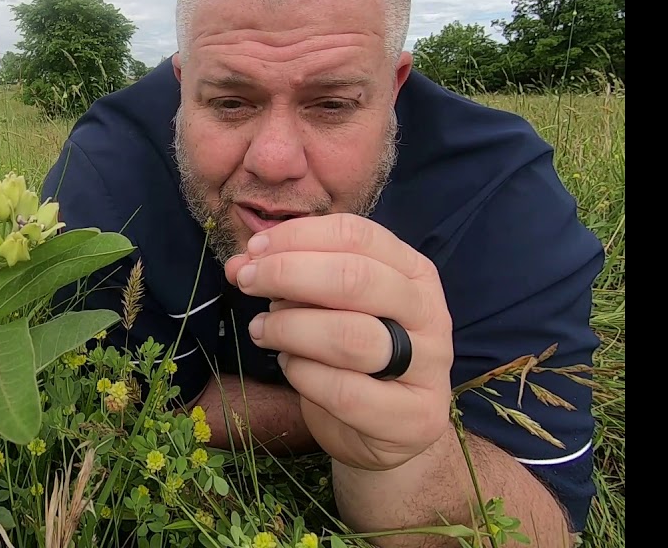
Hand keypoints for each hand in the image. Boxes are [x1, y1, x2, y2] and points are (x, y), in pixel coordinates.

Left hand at [223, 213, 453, 471]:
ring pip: (350, 336)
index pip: (358, 235)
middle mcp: (428, 313)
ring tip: (261, 330)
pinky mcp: (413, 419)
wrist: (388, 431)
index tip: (254, 250)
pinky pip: (345, 392)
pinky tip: (290, 366)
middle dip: (288, 273)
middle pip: (355, 278)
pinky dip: (304, 374)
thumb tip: (239, 262)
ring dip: (289, 327)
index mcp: (413, 272)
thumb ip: (290, 279)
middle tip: (246, 281)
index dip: (299, 236)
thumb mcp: (327, 306)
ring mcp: (427, 368)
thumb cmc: (353, 356)